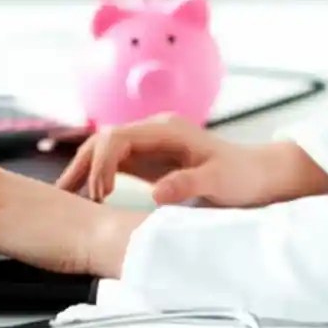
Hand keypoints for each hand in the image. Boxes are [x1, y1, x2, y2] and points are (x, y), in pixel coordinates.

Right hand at [53, 113, 327, 206]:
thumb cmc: (243, 176)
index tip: (99, 193)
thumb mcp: (219, 181)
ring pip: (105, 151)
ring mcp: (151, 145)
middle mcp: (154, 132)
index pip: (116, 137)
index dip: (100, 163)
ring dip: (85, 170)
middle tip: (66, 195)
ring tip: (66, 196)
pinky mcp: (151, 160)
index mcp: (166, 130)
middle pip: (103, 141)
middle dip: (82, 165)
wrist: (261, 175)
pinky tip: (87, 196)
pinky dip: (98, 177)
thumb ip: (188, 184)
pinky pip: (115, 163)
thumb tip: (156, 193)